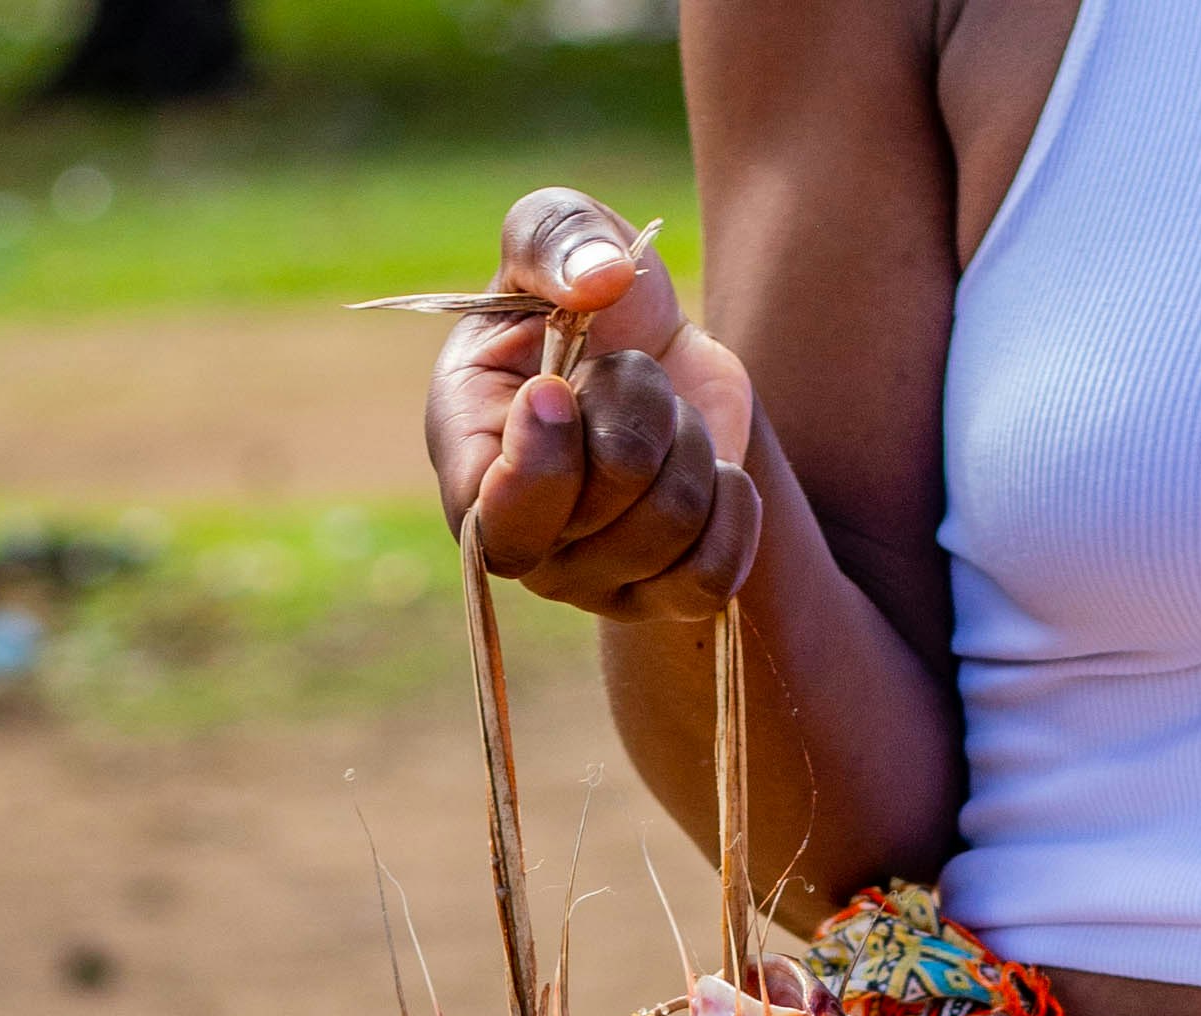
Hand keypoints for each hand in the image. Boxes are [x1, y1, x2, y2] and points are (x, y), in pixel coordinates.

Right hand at [421, 185, 760, 621]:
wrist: (658, 352)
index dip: (540, 463)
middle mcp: (525, 543)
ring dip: (689, 442)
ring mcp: (593, 583)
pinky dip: (733, 504)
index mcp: (468, 461)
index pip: (495, 520)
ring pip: (672, 524)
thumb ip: (554, 234)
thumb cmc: (583, 295)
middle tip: (627, 374)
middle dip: (640, 411)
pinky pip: (715, 574)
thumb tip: (599, 280)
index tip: (557, 388)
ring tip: (665, 415)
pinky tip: (713, 468)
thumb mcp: (556, 233)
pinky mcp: (663, 598)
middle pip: (607, 503)